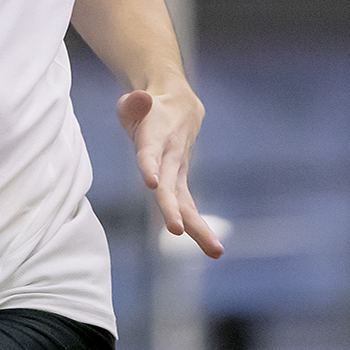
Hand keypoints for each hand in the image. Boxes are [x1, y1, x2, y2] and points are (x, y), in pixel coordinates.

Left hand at [118, 89, 221, 257]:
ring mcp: (177, 171)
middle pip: (170, 186)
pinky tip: (213, 249)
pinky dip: (197, 227)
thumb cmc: (149, 108)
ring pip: (185, 202)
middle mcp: (170, 158)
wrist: (180, 105)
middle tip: (177, 230)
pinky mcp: (180, 182)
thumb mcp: (136, 102)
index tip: (152, 182)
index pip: (150, 153)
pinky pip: (187, 206)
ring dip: (198, 226)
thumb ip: (133, 104)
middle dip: (171, 208)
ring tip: (216, 250)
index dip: (150, 165)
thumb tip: (139, 100)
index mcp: (155, 138)